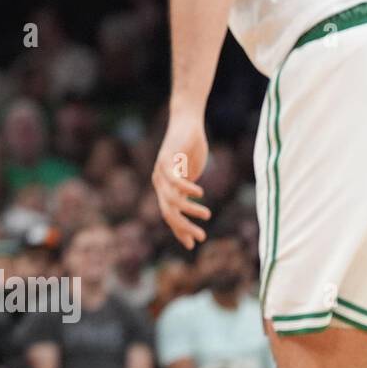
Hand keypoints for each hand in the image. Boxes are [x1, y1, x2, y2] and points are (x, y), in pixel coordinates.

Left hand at [152, 115, 211, 250]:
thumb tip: (194, 205)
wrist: (186, 123)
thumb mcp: (191, 174)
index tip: (192, 244)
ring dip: (189, 210)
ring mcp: (161, 172)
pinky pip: (174, 179)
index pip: (170, 215)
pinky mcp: (167, 160)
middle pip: (169, 212)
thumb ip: (189, 190)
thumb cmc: (190, 149)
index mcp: (165, 188)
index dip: (180, 230)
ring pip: (172, 199)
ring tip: (206, 215)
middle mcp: (159, 183)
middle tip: (200, 237)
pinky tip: (200, 192)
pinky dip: (186, 187)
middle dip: (184, 227)